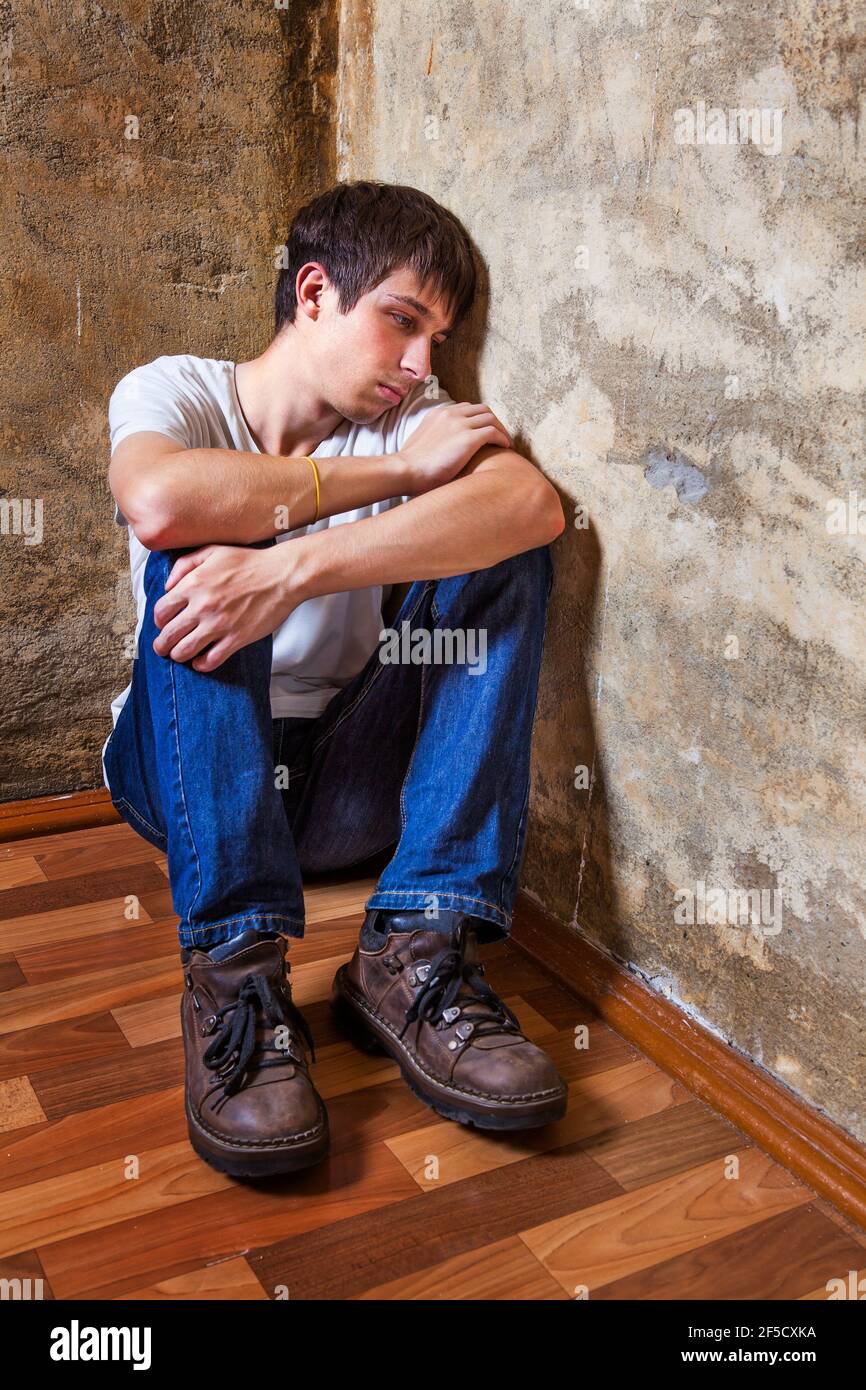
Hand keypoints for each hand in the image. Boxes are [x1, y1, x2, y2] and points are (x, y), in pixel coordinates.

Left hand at [152, 544, 299, 670]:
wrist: (282, 575)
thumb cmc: (250, 562)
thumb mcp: (212, 551)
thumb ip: (184, 564)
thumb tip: (168, 586)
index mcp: (193, 584)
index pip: (161, 611)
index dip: (158, 621)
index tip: (163, 624)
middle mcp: (202, 607)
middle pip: (168, 635)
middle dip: (162, 644)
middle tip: (163, 647)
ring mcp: (219, 625)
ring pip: (184, 651)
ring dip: (178, 655)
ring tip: (180, 655)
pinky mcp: (236, 639)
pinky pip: (210, 660)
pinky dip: (201, 664)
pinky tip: (201, 661)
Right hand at [397, 402, 511, 495]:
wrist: (405, 470)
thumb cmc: (409, 466)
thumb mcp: (420, 443)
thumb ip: (432, 439)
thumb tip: (436, 452)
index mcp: (438, 414)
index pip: (466, 409)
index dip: (478, 420)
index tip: (484, 432)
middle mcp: (450, 414)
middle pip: (482, 409)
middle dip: (493, 422)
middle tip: (499, 437)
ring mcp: (460, 424)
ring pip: (490, 418)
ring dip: (501, 430)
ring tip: (505, 443)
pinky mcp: (469, 438)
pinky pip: (493, 432)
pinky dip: (502, 439)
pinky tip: (505, 448)